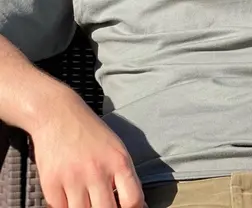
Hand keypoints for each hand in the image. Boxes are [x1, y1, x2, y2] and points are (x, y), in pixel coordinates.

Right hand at [30, 89, 144, 207]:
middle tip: (103, 202)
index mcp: (118, 161)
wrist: (57, 114)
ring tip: (87, 200)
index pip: (133, 200)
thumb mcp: (115, 147)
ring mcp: (73, 179)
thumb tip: (138, 205)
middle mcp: (97, 171)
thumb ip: (125, 176)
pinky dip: (66, 207)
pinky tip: (70, 197)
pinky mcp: (51, 185)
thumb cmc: (89, 131)